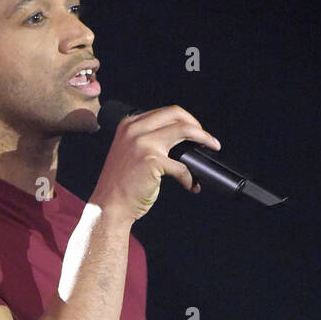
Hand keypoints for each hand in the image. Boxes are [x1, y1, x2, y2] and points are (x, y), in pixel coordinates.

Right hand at [90, 105, 220, 222]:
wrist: (108, 207)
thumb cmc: (120, 186)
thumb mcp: (128, 152)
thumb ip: (146, 140)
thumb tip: (178, 141)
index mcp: (129, 124)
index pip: (165, 112)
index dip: (185, 119)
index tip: (196, 129)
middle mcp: (135, 129)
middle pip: (176, 114)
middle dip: (197, 125)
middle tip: (207, 139)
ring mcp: (143, 143)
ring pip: (184, 131)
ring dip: (204, 139)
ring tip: (211, 148)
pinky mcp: (152, 161)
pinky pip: (182, 166)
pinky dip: (190, 177)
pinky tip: (191, 185)